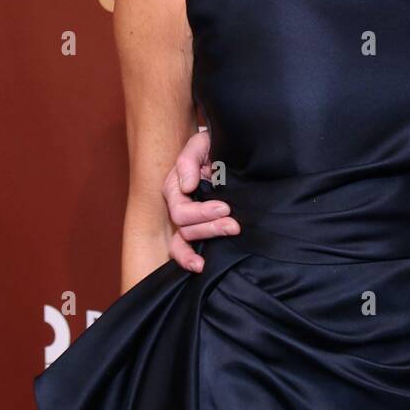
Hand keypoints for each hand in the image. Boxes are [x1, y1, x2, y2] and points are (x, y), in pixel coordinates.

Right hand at [162, 127, 239, 272]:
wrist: (228, 147)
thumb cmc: (212, 144)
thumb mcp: (200, 143)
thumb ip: (189, 160)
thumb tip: (186, 186)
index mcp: (176, 186)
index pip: (180, 209)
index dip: (202, 212)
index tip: (225, 208)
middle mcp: (179, 204)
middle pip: (184, 226)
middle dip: (209, 227)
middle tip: (234, 225)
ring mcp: (188, 217)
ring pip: (184, 238)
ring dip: (207, 238)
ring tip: (231, 232)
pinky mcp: (199, 225)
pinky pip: (185, 246)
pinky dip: (188, 259)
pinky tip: (201, 265)